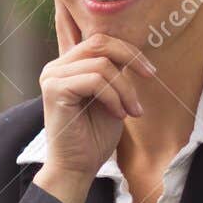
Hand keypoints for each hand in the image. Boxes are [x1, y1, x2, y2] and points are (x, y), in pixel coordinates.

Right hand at [37, 0, 156, 178]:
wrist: (77, 167)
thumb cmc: (95, 136)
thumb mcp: (112, 97)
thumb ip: (114, 72)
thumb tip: (133, 51)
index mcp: (68, 64)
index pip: (91, 35)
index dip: (117, 39)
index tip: (143, 63)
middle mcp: (56, 65)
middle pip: (101, 42)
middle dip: (132, 58)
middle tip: (150, 79)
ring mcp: (52, 75)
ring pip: (102, 62)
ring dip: (125, 87)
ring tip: (132, 110)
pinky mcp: (54, 89)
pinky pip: (95, 79)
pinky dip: (114, 96)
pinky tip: (118, 114)